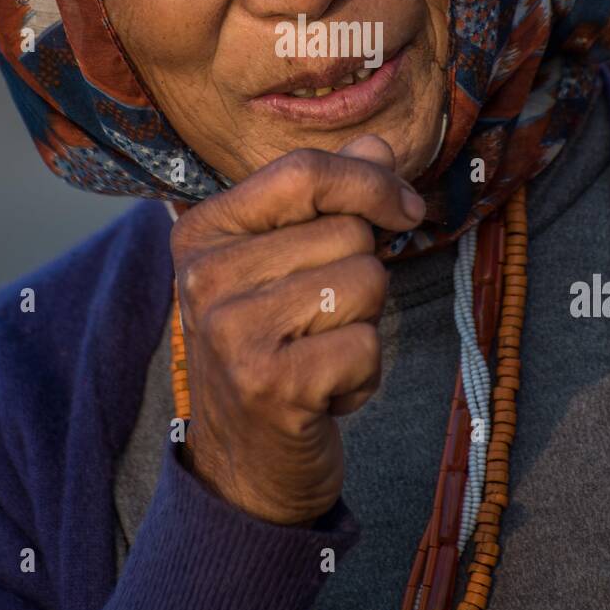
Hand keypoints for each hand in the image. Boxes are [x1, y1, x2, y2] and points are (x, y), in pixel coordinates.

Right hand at [170, 134, 424, 524]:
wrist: (243, 465)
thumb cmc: (273, 350)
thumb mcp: (286, 264)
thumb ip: (329, 199)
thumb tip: (380, 144)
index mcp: (204, 232)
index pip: (303, 172)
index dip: (370, 181)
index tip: (405, 207)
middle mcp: (206, 276)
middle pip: (348, 232)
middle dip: (362, 275)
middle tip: (321, 321)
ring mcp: (232, 331)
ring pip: (366, 283)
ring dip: (365, 325)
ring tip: (321, 354)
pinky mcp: (270, 384)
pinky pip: (368, 344)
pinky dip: (365, 373)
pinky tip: (326, 392)